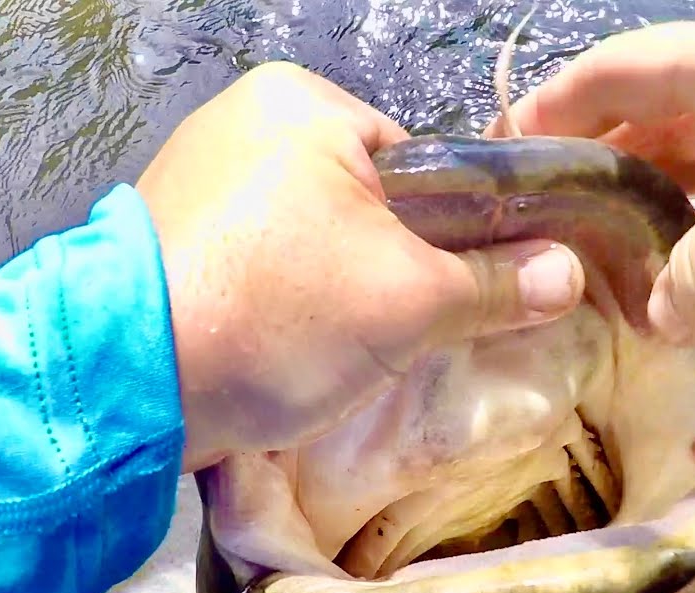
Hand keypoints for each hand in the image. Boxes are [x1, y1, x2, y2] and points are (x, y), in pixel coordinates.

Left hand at [137, 62, 585, 471]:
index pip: (423, 166)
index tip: (458, 295)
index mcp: (301, 102)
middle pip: (369, 205)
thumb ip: (496, 284)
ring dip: (338, 293)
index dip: (455, 236)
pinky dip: (282, 304)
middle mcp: (242, 121)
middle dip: (393, 271)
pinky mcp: (165, 239)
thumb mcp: (411, 302)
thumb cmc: (281, 315)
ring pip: (314, 241)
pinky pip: (259, 264)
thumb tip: (567, 276)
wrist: (127, 387)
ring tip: (338, 350)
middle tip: (401, 333)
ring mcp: (195, 179)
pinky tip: (285, 348)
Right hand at [489, 9, 694, 351]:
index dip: (554, 110)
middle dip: (590, 181)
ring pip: (680, 192)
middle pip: (644, 131)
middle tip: (532, 238)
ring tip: (577, 278)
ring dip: (635, 233)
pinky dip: (684, 269)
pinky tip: (650, 304)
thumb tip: (657, 318)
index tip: (501, 161)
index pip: (622, 71)